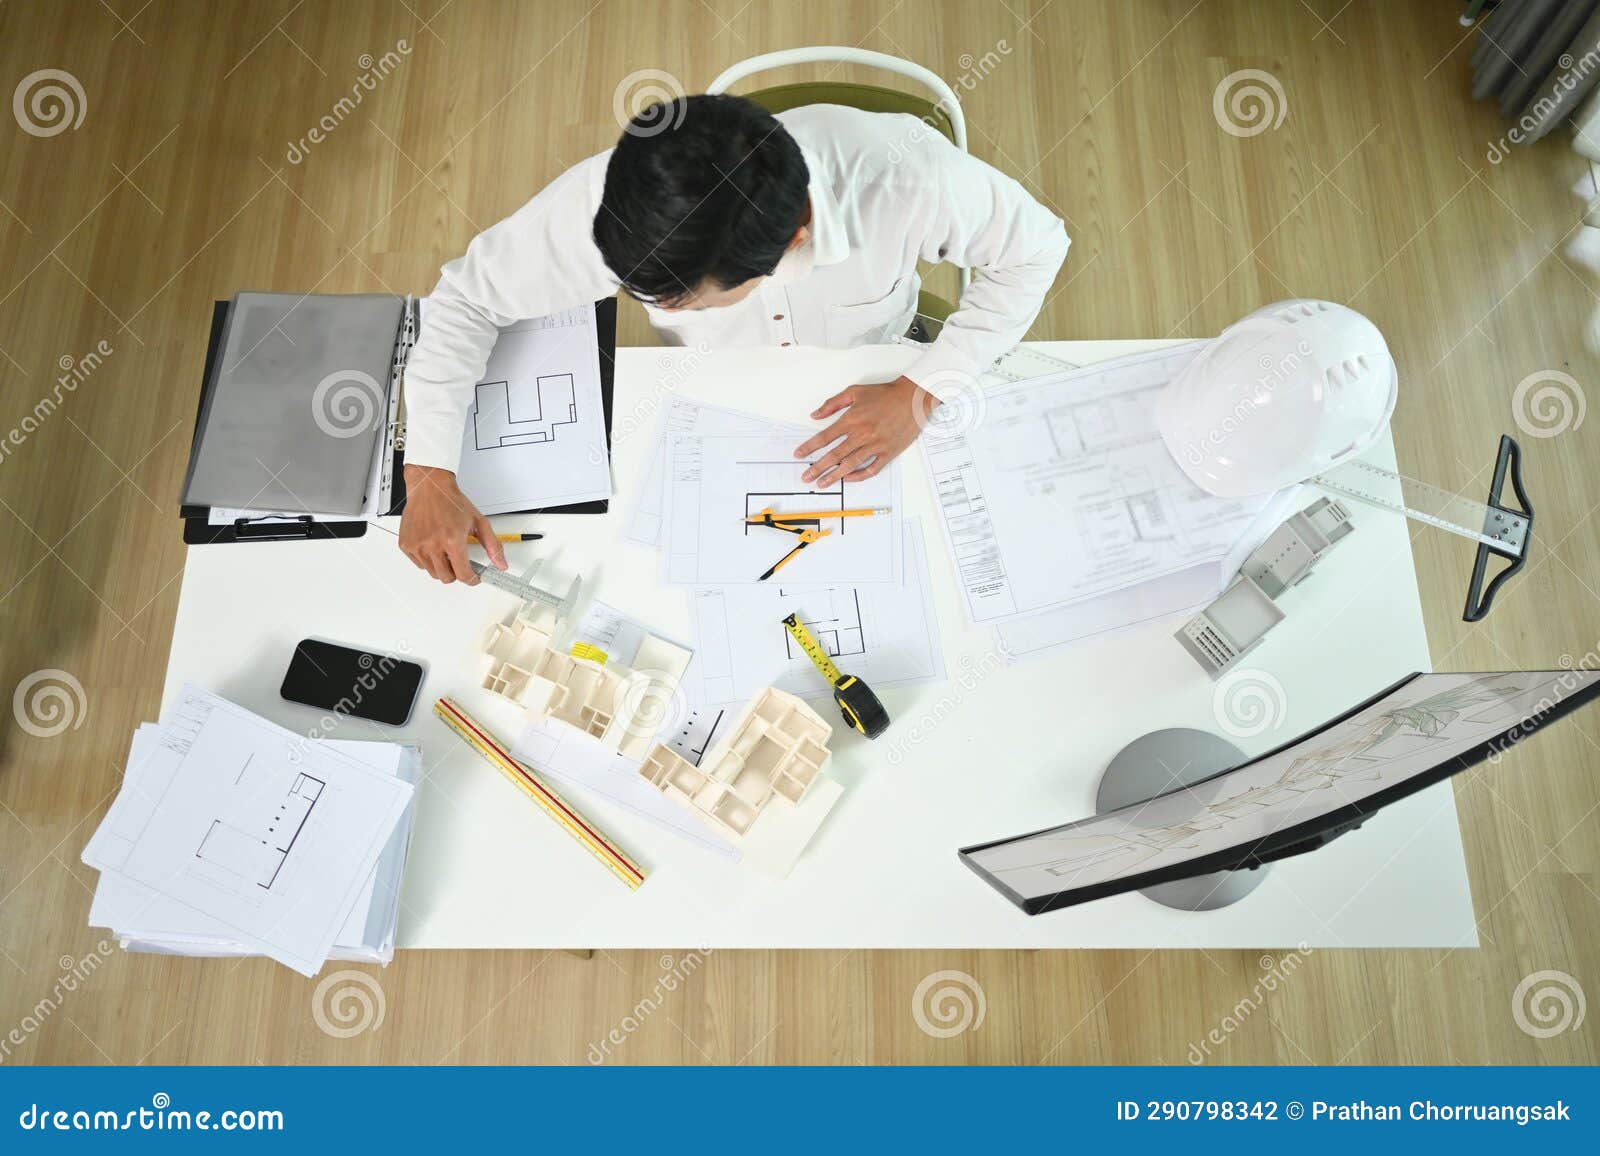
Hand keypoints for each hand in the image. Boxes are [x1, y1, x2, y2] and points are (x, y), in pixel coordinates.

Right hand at [398, 465, 506, 583]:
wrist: (430, 487)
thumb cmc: (451, 502)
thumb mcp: (479, 522)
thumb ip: (493, 545)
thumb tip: (501, 563)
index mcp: (452, 540)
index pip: (463, 574)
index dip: (471, 579)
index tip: (474, 577)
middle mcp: (433, 545)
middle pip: (447, 578)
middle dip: (457, 573)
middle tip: (460, 560)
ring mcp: (417, 546)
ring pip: (433, 573)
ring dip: (442, 567)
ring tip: (445, 549)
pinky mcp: (406, 545)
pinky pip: (419, 565)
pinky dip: (428, 560)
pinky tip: (433, 546)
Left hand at [794, 375, 938, 485]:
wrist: (913, 398)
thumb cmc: (886, 394)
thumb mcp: (855, 392)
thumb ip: (833, 404)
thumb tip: (815, 415)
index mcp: (852, 419)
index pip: (825, 437)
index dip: (810, 447)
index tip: (799, 455)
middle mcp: (862, 434)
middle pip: (835, 455)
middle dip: (817, 468)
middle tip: (806, 477)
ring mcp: (876, 445)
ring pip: (851, 465)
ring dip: (834, 476)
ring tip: (822, 483)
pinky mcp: (888, 452)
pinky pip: (871, 469)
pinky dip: (859, 476)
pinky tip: (848, 479)